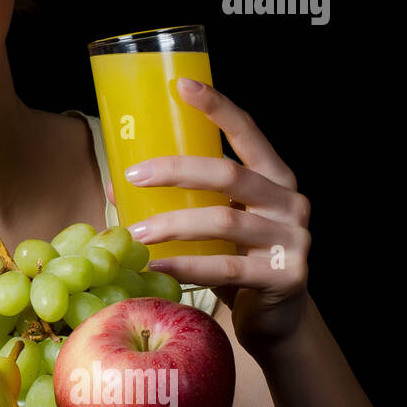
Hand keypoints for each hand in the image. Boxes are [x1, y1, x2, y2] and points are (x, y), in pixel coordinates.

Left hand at [120, 77, 311, 351]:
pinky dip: (184, 267)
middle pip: (229, 175)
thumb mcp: (212, 224)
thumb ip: (180, 202)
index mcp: (274, 178)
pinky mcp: (286, 276)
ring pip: (223, 222)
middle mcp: (289, 201)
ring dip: (172, 226)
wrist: (279, 320)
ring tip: (134, 234)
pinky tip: (155, 268)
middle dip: (176, 171)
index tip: (182, 85)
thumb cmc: (239, 262)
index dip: (217, 106)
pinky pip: (226, 269)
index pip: (248, 132)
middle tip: (134, 175)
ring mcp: (292, 239)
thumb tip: (114, 183)